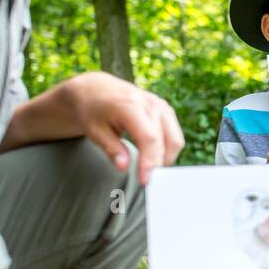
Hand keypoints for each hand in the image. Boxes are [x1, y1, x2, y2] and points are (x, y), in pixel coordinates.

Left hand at [65, 72, 184, 184]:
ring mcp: (161, 105)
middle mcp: (151, 103)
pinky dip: (167, 149)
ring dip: (166, 157)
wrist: (96, 88)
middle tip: (146, 179)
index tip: (145, 180)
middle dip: (159, 164)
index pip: (149, 139)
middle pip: (167, 140)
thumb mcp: (94, 130)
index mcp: (131, 106)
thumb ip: (111, 149)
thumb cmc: (93, 110)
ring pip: (175, 139)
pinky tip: (152, 156)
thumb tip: (124, 167)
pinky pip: (174, 134)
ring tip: (148, 168)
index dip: (150, 162)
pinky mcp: (165, 110)